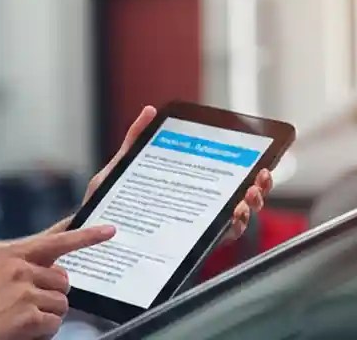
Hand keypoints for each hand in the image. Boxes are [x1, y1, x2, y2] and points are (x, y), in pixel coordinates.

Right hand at [0, 225, 114, 339]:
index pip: (57, 241)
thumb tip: (58, 276)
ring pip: (61, 304)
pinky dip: (43, 332)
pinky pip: (54, 324)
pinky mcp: (29, 313)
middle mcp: (21, 268)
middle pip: (63, 281)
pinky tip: (23, 330)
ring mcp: (25, 290)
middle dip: (53, 296)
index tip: (109, 230)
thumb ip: (25, 270)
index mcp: (13, 255)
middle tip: (29, 307)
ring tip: (22, 320)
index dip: (86, 236)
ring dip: (48, 317)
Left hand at [82, 106, 273, 243]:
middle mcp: (201, 209)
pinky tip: (234, 216)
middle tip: (261, 177)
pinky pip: (223, 238)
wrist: (95, 231)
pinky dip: (234, 227)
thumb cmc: (111, 201)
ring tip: (248, 196)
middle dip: (259, 187)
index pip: (227, 178)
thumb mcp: (123, 165)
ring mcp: (200, 228)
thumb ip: (136, 138)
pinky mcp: (195, 246)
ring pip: (239, 219)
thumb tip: (149, 110)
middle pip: (241, 198)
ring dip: (251, 206)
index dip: (249, 170)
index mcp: (191, 188)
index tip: (260, 160)